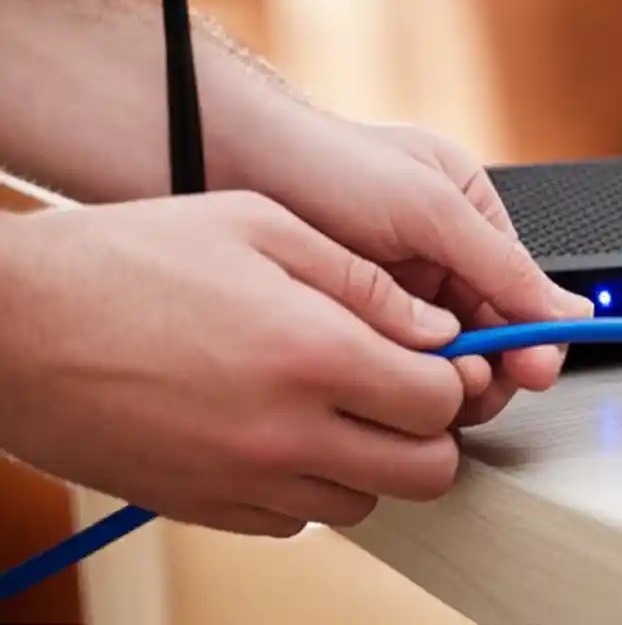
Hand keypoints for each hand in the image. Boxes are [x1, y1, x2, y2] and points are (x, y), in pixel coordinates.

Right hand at [0, 193, 467, 535]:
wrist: (12, 325)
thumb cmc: (128, 259)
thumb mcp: (259, 227)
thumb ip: (364, 283)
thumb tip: (438, 330)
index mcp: (313, 354)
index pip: (440, 401)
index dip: (451, 376)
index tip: (437, 356)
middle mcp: (287, 433)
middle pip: (424, 472)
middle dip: (430, 431)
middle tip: (403, 390)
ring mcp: (244, 480)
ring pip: (367, 502)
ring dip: (373, 459)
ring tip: (338, 405)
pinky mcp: (205, 507)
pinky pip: (298, 521)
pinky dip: (310, 486)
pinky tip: (283, 432)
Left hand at [238, 114, 593, 426]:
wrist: (226, 164)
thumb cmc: (325, 163)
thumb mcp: (431, 209)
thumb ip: (503, 267)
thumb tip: (572, 315)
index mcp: (473, 223)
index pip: (524, 298)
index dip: (532, 337)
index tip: (531, 369)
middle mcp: (441, 265)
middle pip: (491, 341)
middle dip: (489, 367)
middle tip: (471, 385)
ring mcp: (399, 301)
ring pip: (445, 366)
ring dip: (444, 381)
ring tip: (427, 385)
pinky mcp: (358, 329)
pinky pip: (396, 371)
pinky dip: (400, 383)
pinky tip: (389, 384)